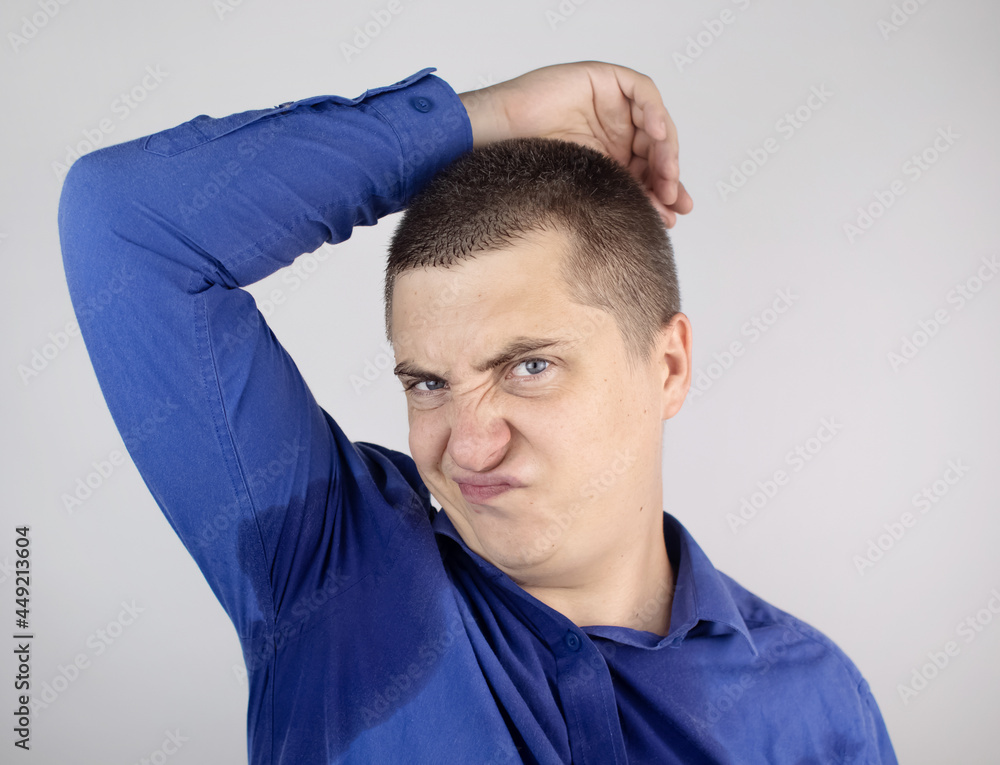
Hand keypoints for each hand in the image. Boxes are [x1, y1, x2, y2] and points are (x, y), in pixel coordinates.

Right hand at [458, 61, 693, 227]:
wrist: (497, 141)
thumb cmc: (528, 167)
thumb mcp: (588, 190)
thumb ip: (626, 198)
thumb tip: (667, 219)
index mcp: (610, 159)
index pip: (648, 173)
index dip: (664, 193)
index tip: (673, 216)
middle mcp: (614, 133)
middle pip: (656, 149)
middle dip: (668, 174)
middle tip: (672, 197)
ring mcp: (611, 107)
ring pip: (654, 123)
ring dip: (666, 148)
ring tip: (667, 173)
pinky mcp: (605, 81)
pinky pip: (642, 92)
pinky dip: (654, 111)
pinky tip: (656, 135)